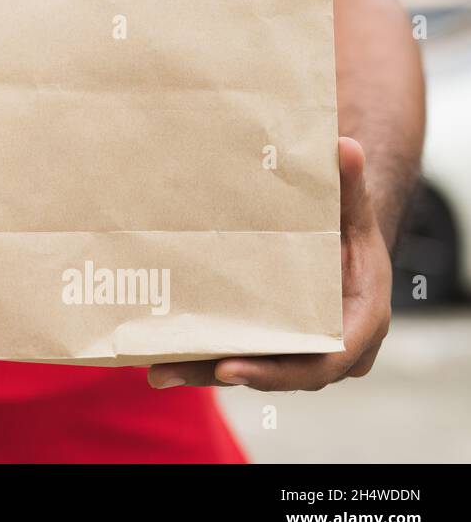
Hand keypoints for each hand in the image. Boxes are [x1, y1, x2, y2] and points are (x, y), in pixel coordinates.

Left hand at [147, 136, 391, 390]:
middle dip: (234, 375)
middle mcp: (333, 346)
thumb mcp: (350, 207)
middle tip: (184, 371)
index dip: (280, 369)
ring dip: (207, 373)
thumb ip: (348, 182)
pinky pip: (242, 359)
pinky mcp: (274, 346)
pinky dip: (206, 361)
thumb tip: (345, 146)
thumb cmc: (347, 225)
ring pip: (256, 371)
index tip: (234, 366)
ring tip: (160, 372)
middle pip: (284, 374)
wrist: (342, 242)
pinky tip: (163, 361)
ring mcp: (302, 351)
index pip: (326, 358)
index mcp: (361, 319)